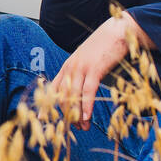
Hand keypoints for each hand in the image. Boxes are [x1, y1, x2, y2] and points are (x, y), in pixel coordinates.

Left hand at [49, 16, 131, 130]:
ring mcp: (82, 68)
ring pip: (74, 96)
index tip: (42, 117)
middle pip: (63, 95)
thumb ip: (81, 73)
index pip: (53, 88)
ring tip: (82, 128)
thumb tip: (81, 90)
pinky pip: (88, 91)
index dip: (48, 104)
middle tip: (70, 128)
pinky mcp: (94, 69)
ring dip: (78, 114)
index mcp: (68, 66)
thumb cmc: (104, 47)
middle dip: (65, 114)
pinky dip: (86, 105)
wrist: (117, 32)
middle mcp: (71, 67)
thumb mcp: (87, 60)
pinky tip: (86, 117)